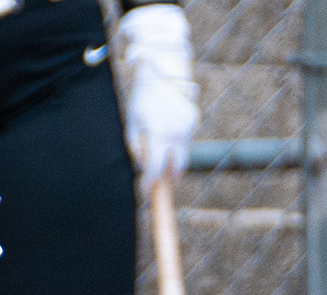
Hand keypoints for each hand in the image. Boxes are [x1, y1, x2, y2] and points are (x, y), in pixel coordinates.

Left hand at [114, 4, 199, 187]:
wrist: (161, 71)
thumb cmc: (141, 99)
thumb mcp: (132, 125)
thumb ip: (137, 149)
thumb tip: (145, 171)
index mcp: (158, 133)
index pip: (157, 168)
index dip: (152, 183)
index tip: (147, 191)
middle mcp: (176, 131)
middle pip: (177, 167)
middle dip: (169, 177)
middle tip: (161, 184)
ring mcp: (188, 125)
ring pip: (183, 154)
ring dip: (172, 158)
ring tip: (160, 148)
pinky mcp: (194, 119)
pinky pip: (186, 140)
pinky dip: (177, 143)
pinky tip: (167, 130)